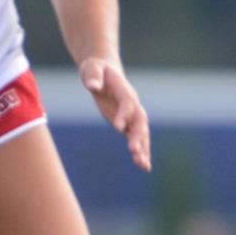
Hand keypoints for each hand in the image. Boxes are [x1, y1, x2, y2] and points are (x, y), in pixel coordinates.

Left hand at [81, 56, 149, 171]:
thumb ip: (93, 76)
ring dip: (143, 148)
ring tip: (143, 165)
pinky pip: (137, 138)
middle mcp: (132, 104)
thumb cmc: (96, 69)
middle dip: (138, 136)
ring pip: (141, 132)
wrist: (105, 71)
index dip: (124, 114)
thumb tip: (93, 86)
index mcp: (124, 90)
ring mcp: (131, 115)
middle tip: (134, 151)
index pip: (127, 103)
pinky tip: (143, 166)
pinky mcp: (127, 123)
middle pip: (140, 120)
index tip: (118, 127)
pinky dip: (141, 151)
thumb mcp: (92, 69)